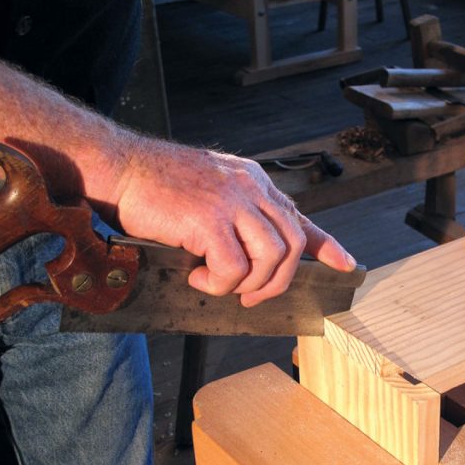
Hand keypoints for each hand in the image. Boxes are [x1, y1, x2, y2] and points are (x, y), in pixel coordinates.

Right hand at [100, 136, 355, 306]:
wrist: (119, 168)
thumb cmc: (154, 185)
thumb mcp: (208, 191)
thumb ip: (235, 213)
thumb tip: (249, 252)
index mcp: (252, 180)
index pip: (298, 215)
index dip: (326, 243)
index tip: (346, 263)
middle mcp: (250, 187)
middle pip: (292, 243)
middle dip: (277, 280)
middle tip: (249, 296)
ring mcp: (232, 202)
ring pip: (271, 258)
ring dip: (247, 283)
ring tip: (217, 283)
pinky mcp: (210, 220)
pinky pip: (234, 268)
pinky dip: (219, 283)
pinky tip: (198, 276)